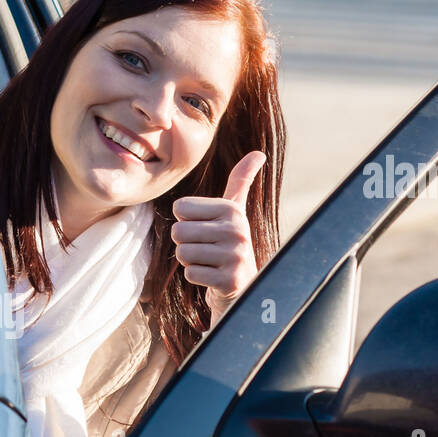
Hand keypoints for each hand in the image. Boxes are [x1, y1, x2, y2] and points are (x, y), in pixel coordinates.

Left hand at [171, 151, 265, 320]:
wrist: (243, 283)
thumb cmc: (229, 243)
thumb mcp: (234, 211)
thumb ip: (240, 181)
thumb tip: (258, 153)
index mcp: (231, 209)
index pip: (180, 208)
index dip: (186, 222)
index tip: (206, 230)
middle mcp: (237, 230)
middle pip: (179, 231)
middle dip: (186, 243)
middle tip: (206, 249)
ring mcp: (235, 256)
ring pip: (183, 253)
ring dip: (191, 261)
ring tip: (210, 262)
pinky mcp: (230, 280)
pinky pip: (190, 274)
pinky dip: (197, 277)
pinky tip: (213, 276)